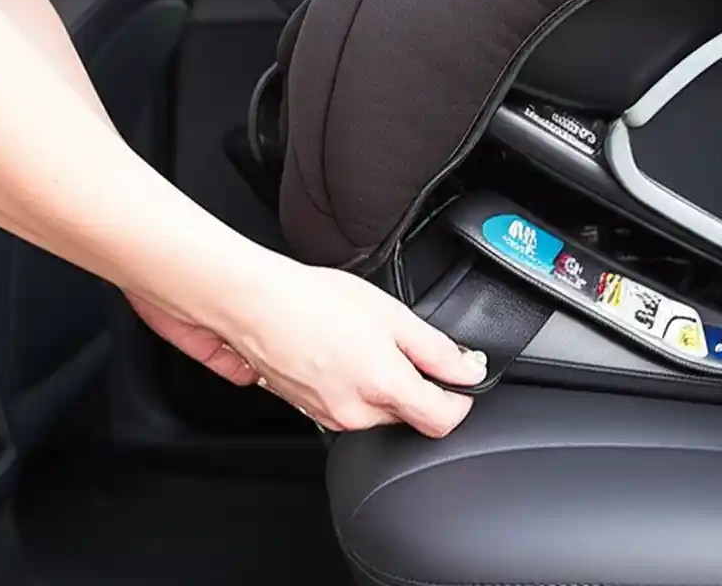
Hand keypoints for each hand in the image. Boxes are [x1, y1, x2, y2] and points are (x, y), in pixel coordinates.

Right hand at [128, 261, 487, 438]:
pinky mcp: (308, 410)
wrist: (253, 303)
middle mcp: (357, 413)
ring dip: (381, 386)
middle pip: (409, 415)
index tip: (461, 379)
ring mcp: (330, 415)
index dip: (460, 399)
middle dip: (416, 386)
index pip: (443, 420)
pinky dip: (352, 386)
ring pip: (376, 412)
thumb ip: (437, 350)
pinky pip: (346, 406)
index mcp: (385, 388)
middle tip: (401, 344)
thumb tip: (468, 369)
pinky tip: (338, 352)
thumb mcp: (391, 314)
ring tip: (362, 342)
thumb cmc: (313, 301)